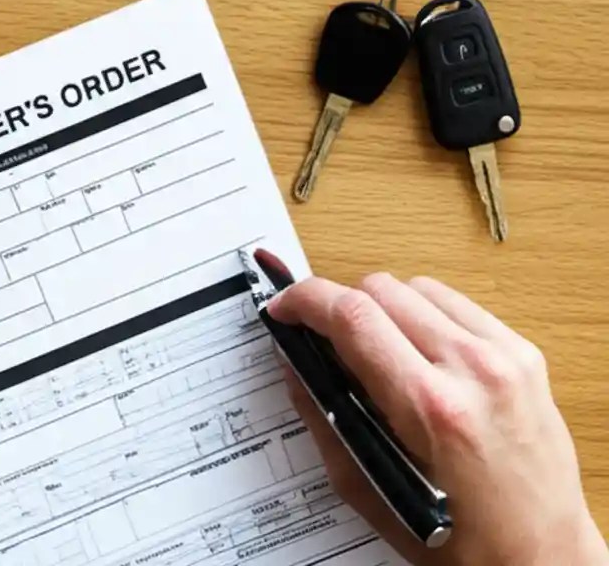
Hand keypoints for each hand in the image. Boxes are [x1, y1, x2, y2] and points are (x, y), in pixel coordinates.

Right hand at [269, 273, 607, 565]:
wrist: (539, 555)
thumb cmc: (460, 541)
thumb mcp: (367, 487)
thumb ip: (323, 417)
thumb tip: (295, 364)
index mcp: (429, 407)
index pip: (352, 316)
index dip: (305, 300)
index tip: (285, 308)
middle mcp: (473, 370)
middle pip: (381, 289)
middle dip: (339, 305)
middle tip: (322, 335)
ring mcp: (506, 357)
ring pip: (419, 286)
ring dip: (384, 306)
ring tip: (374, 346)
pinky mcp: (526, 355)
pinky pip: (459, 304)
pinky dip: (426, 314)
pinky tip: (417, 349)